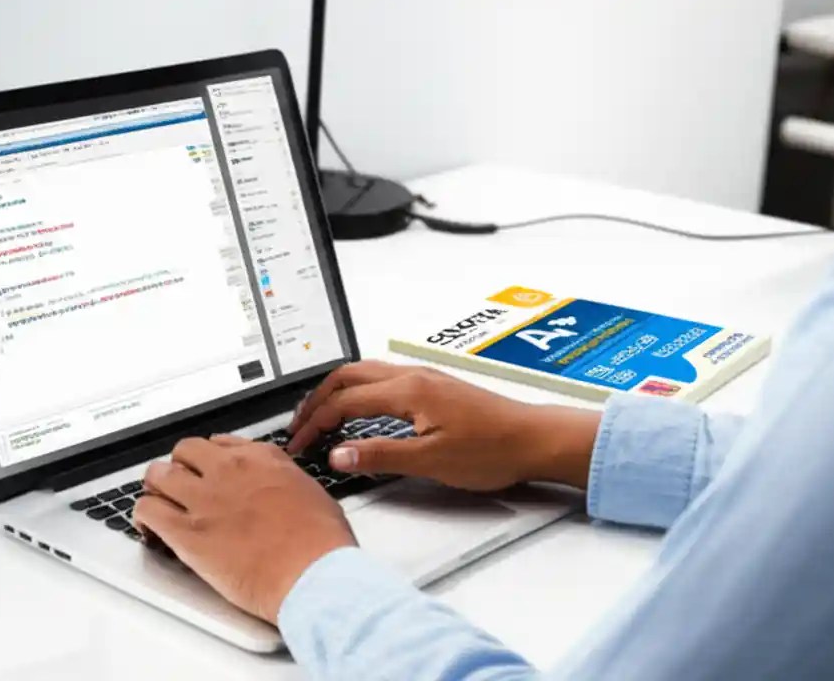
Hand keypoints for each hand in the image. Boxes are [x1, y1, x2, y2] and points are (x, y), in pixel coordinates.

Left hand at [133, 435, 354, 624]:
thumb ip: (285, 483)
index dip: (211, 460)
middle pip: (185, 452)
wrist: (312, 573)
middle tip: (182, 486)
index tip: (209, 471)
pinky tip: (148, 527)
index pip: (221, 444)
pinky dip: (142, 517)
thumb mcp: (311, 493)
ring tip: (160, 504)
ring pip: (158, 475)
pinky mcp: (187, 532)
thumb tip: (280, 491)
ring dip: (157, 488)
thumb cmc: (321, 543)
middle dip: (181, 467)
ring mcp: (205, 498)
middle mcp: (229, 470)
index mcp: (262, 459)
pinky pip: (147, 510)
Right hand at [289, 361, 599, 491]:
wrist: (534, 440)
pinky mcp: (435, 387)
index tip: (299, 444)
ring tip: (321, 417)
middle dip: (317, 399)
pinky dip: (359, 392)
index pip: (345, 401)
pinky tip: (360, 412)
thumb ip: (381, 455)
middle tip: (299, 426)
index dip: (315, 423)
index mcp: (408, 391)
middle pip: (348, 376)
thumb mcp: (431, 460)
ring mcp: (425, 379)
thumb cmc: (492, 450)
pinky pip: (383, 380)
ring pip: (366, 374)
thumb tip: (338, 453)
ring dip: (337, 392)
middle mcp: (413, 377)